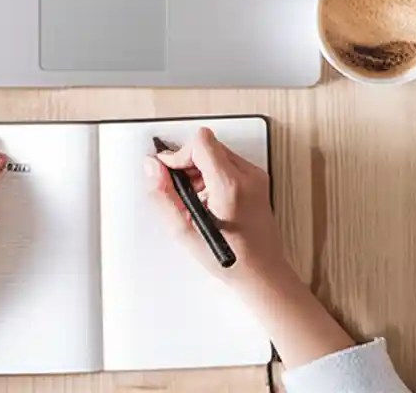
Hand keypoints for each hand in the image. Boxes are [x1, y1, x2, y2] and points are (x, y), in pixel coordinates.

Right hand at [147, 127, 354, 366]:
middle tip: (179, 190)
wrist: (263, 273)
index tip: (168, 171)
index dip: (178, 154)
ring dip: (198, 169)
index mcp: (230, 185)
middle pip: (207, 145)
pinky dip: (211, 174)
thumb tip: (152, 168)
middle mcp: (247, 175)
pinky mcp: (257, 181)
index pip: (200, 142)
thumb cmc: (232, 260)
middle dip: (187, 163)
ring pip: (216, 152)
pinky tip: (208, 200)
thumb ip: (164, 195)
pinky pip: (227, 163)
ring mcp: (255, 177)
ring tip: (194, 199)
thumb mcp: (186, 231)